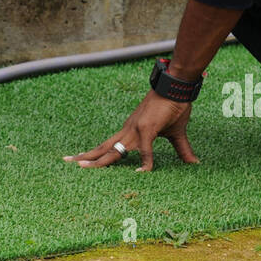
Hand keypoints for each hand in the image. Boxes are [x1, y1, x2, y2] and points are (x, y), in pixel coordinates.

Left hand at [63, 90, 199, 171]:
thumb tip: (194, 164)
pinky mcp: (148, 128)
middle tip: (66, 161)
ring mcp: (136, 129)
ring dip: (98, 159)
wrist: (177, 87)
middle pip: (103, 147)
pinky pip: (145, 149)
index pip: (110, 145)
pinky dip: (144, 162)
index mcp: (131, 131)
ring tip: (80, 166)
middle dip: (85, 155)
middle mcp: (129, 131)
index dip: (97, 154)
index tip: (83, 160)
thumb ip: (182, 151)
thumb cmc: (174, 107)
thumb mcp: (176, 134)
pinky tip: (141, 173)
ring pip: (113, 149)